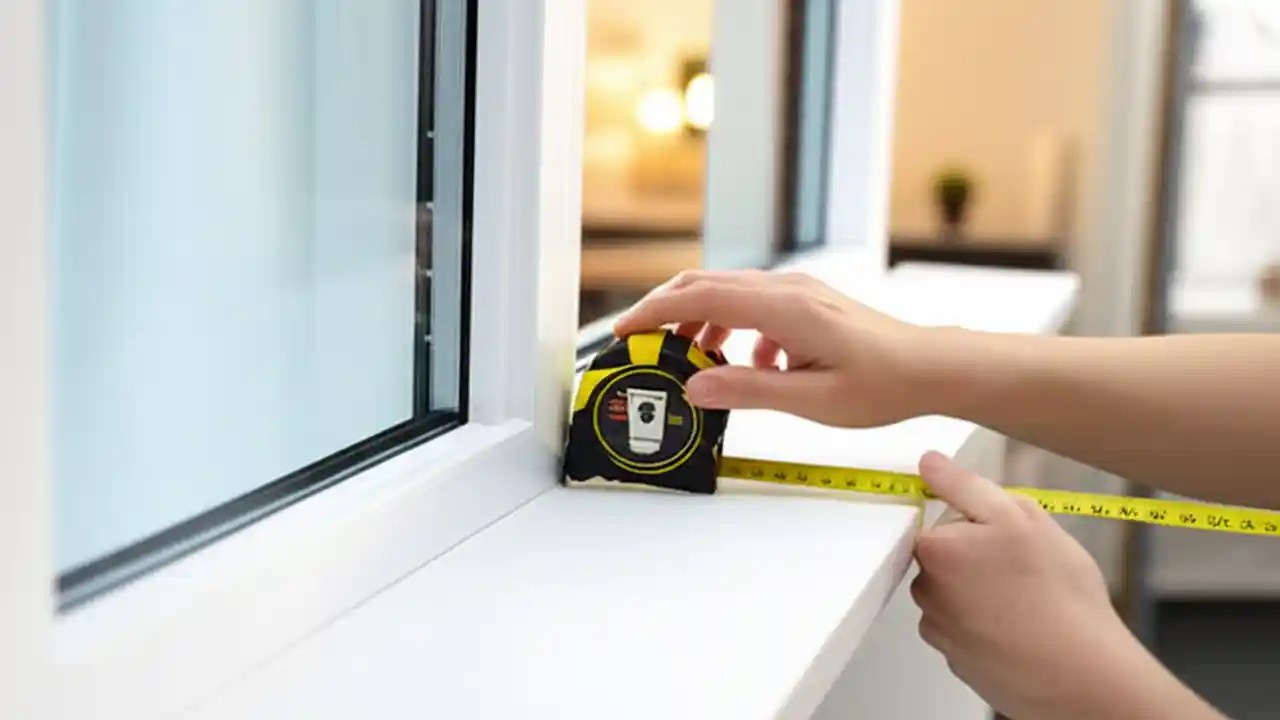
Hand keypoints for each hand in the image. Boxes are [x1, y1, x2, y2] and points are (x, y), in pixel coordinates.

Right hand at [613, 269, 945, 426]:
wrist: (929, 367)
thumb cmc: (882, 384)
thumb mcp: (812, 399)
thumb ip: (749, 390)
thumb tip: (694, 386)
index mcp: (785, 308)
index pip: (700, 297)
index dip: (654, 312)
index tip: (624, 331)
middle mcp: (787, 288)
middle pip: (705, 284)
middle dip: (664, 312)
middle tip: (639, 343)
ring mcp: (796, 291)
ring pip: (726, 293)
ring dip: (698, 323)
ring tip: (689, 362)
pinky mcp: (804, 302)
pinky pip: (750, 305)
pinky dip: (731, 329)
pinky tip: (748, 366)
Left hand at [912, 452, 1222, 719]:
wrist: (1081, 674)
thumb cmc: (1056, 595)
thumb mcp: (1019, 515)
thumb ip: (965, 485)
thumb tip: (929, 463)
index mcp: (935, 552)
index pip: (940, 522)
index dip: (977, 524)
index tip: (1006, 537)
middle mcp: (927, 595)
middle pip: (946, 561)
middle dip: (980, 558)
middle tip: (1026, 567)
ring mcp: (942, 634)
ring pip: (959, 598)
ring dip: (986, 595)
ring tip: (1031, 601)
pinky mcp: (961, 664)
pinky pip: (972, 632)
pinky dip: (994, 628)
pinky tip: (1026, 629)